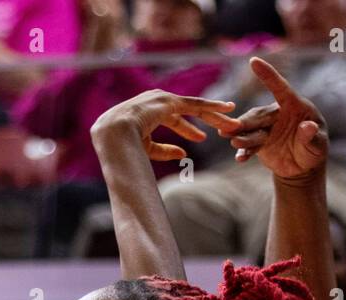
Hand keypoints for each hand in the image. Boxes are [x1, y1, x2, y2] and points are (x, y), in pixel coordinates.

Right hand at [92, 90, 238, 161]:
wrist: (113, 136)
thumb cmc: (123, 147)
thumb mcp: (145, 149)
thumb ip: (163, 150)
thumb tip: (183, 154)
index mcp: (146, 113)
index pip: (172, 119)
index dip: (187, 129)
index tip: (201, 137)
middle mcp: (155, 102)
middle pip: (186, 111)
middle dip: (206, 118)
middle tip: (225, 125)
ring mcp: (161, 99)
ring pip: (194, 106)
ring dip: (215, 113)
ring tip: (233, 116)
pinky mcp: (168, 101)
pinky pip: (195, 104)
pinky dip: (213, 107)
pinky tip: (228, 108)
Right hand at [225, 57, 327, 178]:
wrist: (303, 168)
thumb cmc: (315, 150)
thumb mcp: (319, 145)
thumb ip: (312, 136)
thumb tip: (309, 127)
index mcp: (294, 106)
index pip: (281, 88)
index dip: (268, 75)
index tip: (254, 61)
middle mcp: (277, 113)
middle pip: (259, 115)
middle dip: (245, 121)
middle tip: (231, 128)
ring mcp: (266, 127)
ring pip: (250, 129)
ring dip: (240, 135)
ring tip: (233, 142)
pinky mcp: (259, 141)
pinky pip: (249, 145)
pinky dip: (244, 151)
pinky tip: (240, 159)